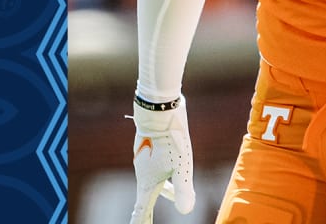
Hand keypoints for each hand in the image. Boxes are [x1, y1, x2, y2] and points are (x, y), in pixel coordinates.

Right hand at [130, 95, 194, 222]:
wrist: (159, 113)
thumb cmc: (170, 141)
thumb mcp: (181, 167)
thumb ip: (183, 189)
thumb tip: (186, 212)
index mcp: (148, 182)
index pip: (142, 208)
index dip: (139, 220)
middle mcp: (143, 172)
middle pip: (147, 196)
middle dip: (147, 209)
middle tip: (145, 221)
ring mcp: (145, 161)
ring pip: (154, 180)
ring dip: (162, 189)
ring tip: (172, 193)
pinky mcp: (150, 150)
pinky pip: (156, 167)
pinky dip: (164, 174)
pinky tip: (172, 166)